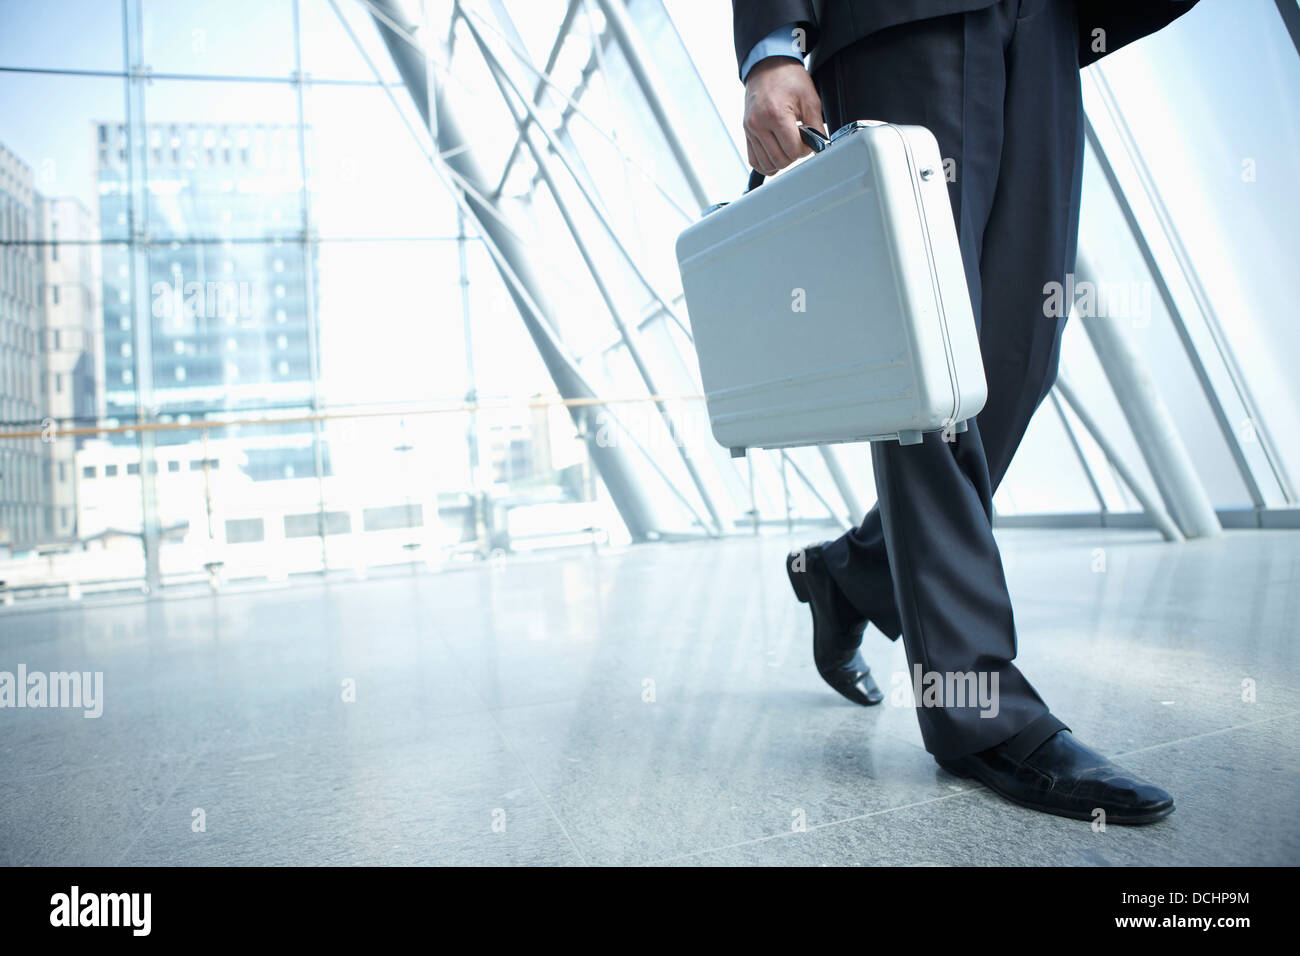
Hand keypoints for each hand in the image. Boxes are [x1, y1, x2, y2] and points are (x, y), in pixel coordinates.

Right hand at [743, 58, 825, 175]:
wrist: (768, 66)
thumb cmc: (788, 78)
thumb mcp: (810, 99)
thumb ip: (817, 126)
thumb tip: (820, 146)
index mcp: (776, 115)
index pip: (792, 150)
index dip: (805, 149)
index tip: (807, 140)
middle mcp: (759, 124)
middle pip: (780, 160)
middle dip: (793, 155)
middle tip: (798, 142)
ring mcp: (750, 130)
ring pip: (766, 164)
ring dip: (781, 161)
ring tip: (787, 146)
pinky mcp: (746, 133)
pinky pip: (754, 160)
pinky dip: (766, 163)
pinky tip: (775, 155)